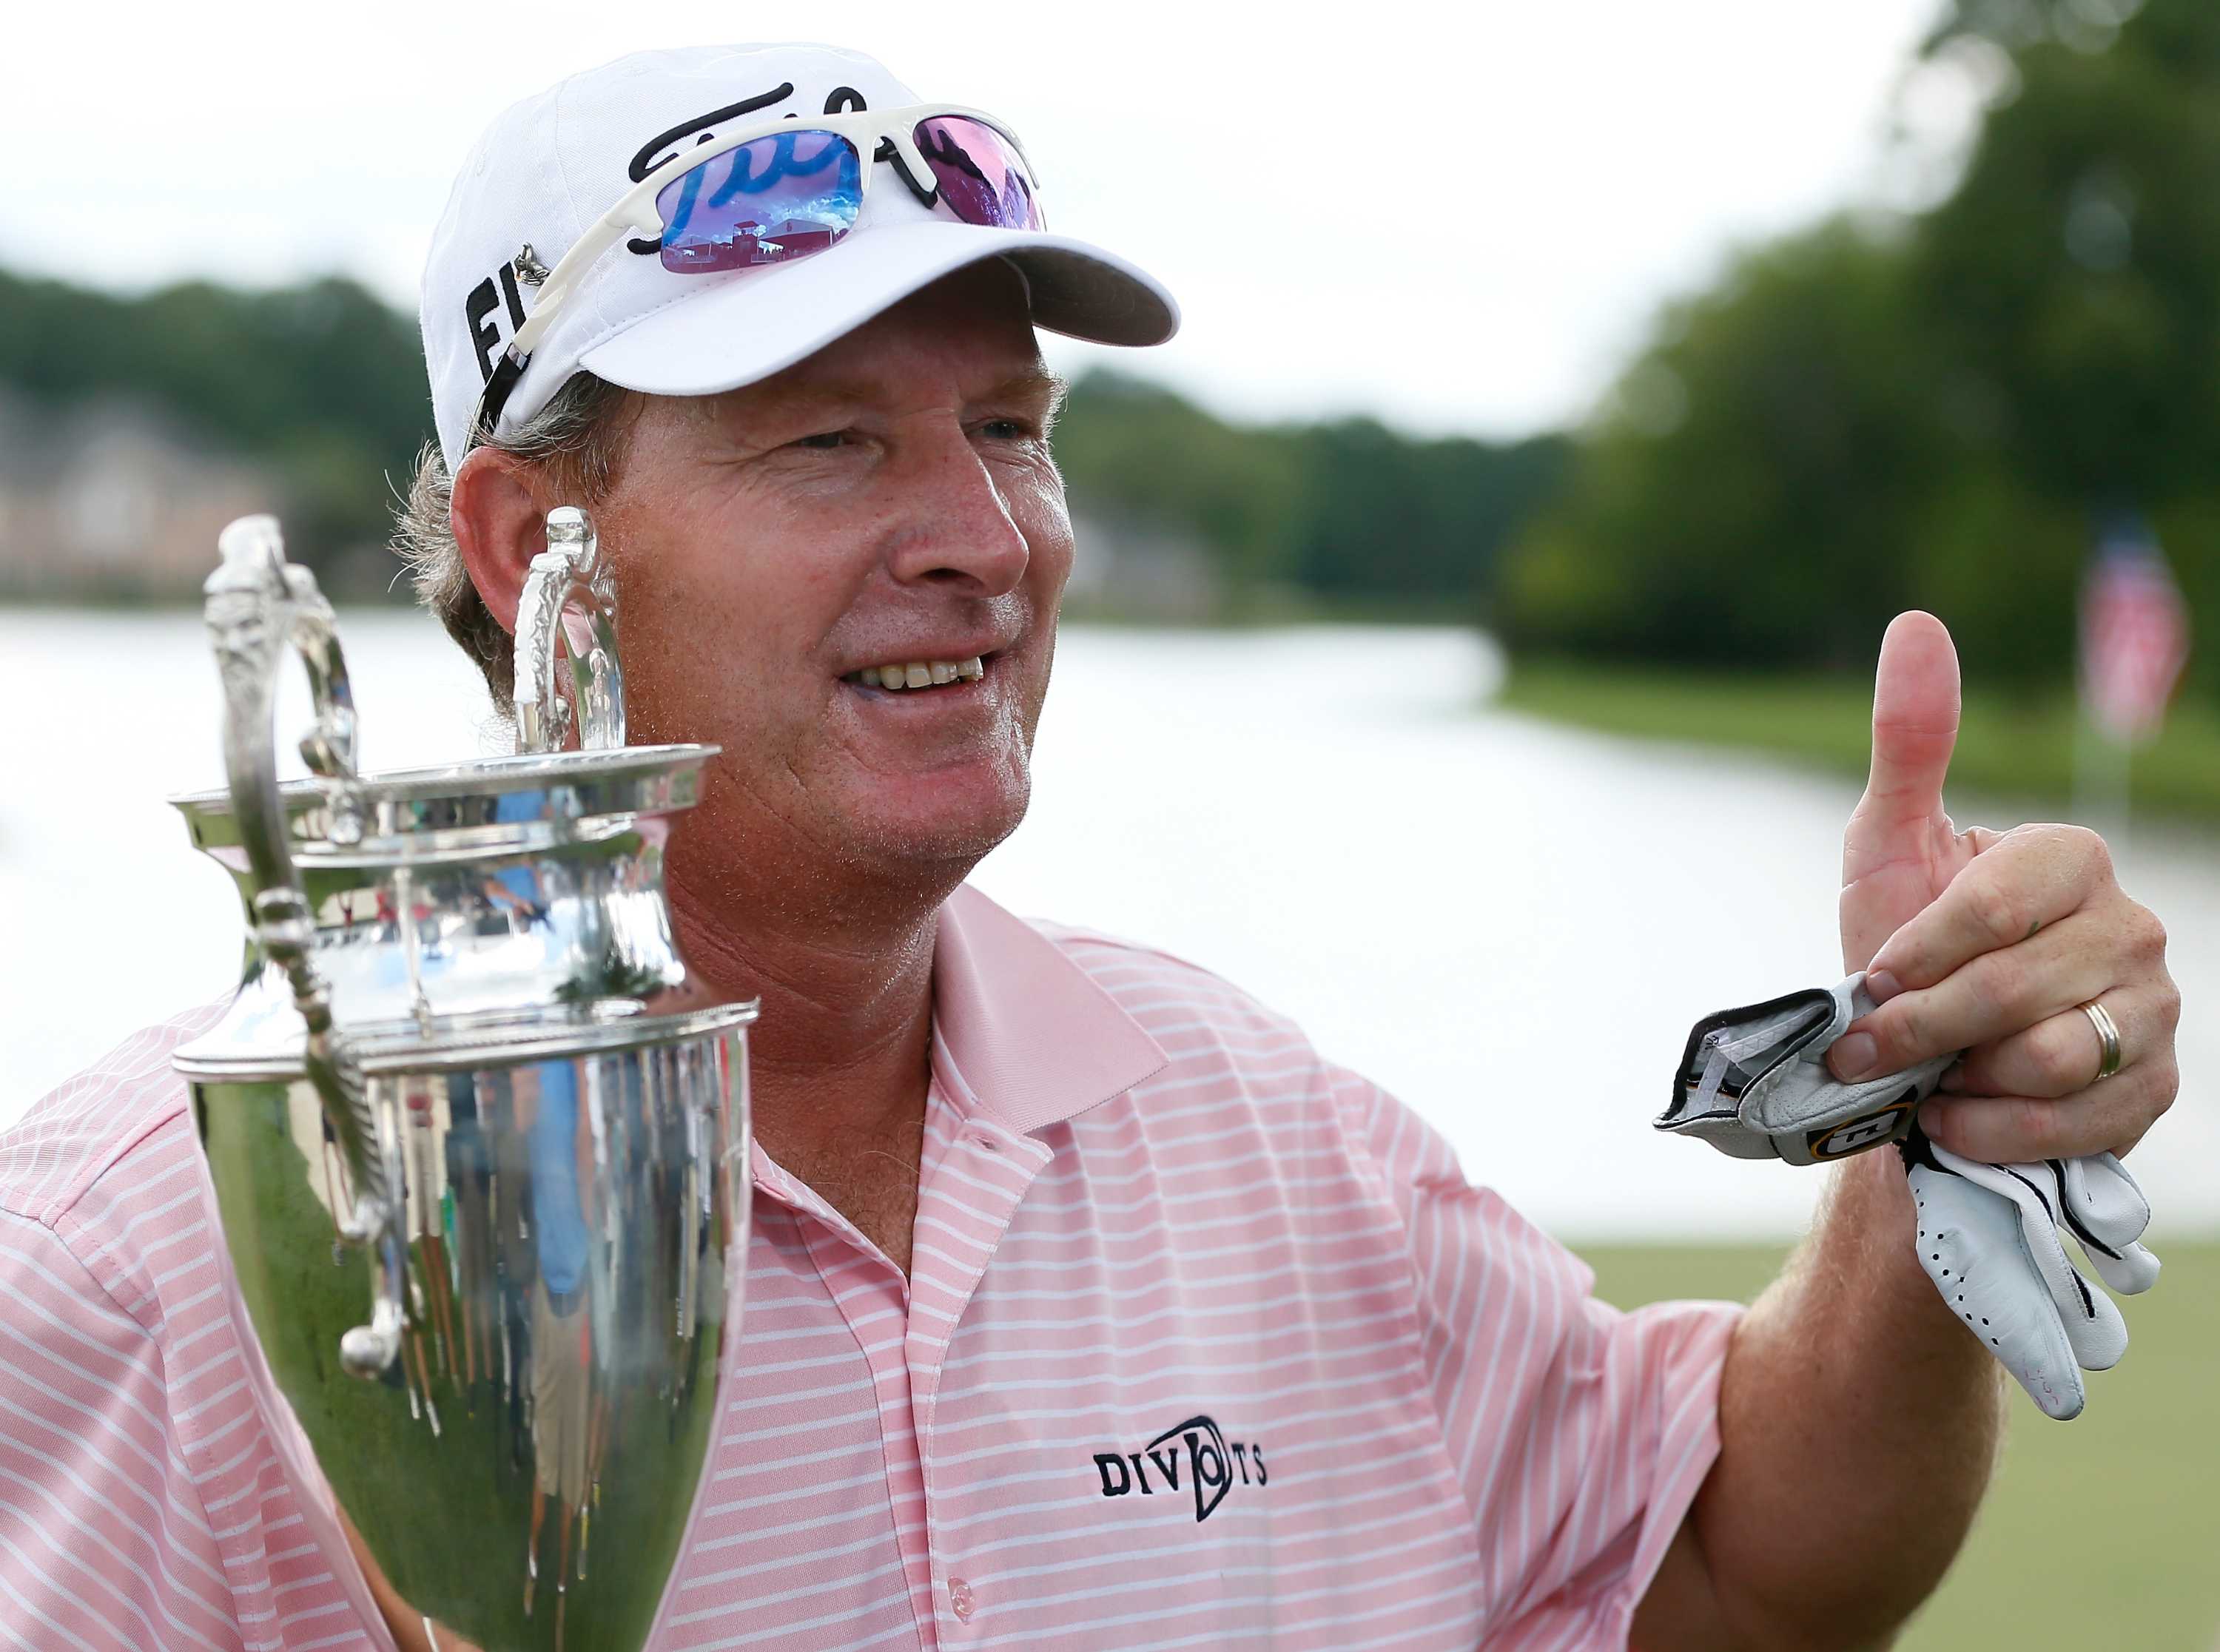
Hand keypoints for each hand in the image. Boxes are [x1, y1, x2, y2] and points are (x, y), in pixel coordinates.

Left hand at [1826, 613, 2179, 1160]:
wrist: (1916, 1067)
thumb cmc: (1898, 947)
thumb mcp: (1886, 844)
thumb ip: (1909, 740)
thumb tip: (1917, 621)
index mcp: (2071, 861)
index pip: (1989, 911)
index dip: (1915, 956)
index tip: (1870, 982)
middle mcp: (2132, 927)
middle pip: (2008, 990)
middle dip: (1920, 1028)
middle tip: (1874, 1047)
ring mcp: (2153, 1010)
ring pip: (2047, 1057)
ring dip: (1961, 1078)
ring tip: (1934, 1072)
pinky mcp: (2150, 1089)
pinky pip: (2070, 1123)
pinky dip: (1993, 1130)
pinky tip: (1960, 1117)